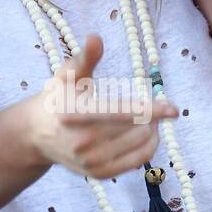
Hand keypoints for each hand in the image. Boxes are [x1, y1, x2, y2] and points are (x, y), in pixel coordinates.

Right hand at [23, 32, 178, 179]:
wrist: (37, 135)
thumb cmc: (58, 98)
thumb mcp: (67, 74)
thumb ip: (85, 58)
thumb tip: (96, 37)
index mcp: (74, 114)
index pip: (121, 112)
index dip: (151, 110)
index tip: (174, 109)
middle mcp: (81, 142)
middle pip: (135, 128)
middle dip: (151, 116)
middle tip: (153, 108)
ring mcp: (90, 161)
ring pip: (139, 145)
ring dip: (152, 130)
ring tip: (148, 119)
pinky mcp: (98, 174)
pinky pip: (136, 162)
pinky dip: (149, 147)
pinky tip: (148, 135)